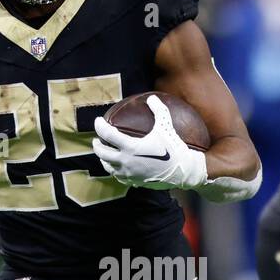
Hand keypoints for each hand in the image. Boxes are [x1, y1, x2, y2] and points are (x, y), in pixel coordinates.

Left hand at [92, 96, 207, 190]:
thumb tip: (151, 98)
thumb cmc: (173, 148)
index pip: (107, 135)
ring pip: (107, 166)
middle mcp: (126, 161)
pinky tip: (117, 166)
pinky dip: (114, 169)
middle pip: (102, 152)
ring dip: (103, 158)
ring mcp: (128, 173)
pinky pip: (118, 176)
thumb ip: (158, 110)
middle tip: (97, 139)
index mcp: (130, 147)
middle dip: (97, 145)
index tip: (98, 121)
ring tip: (104, 153)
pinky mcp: (133, 182)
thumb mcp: (166, 126)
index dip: (99, 126)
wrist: (182, 171)